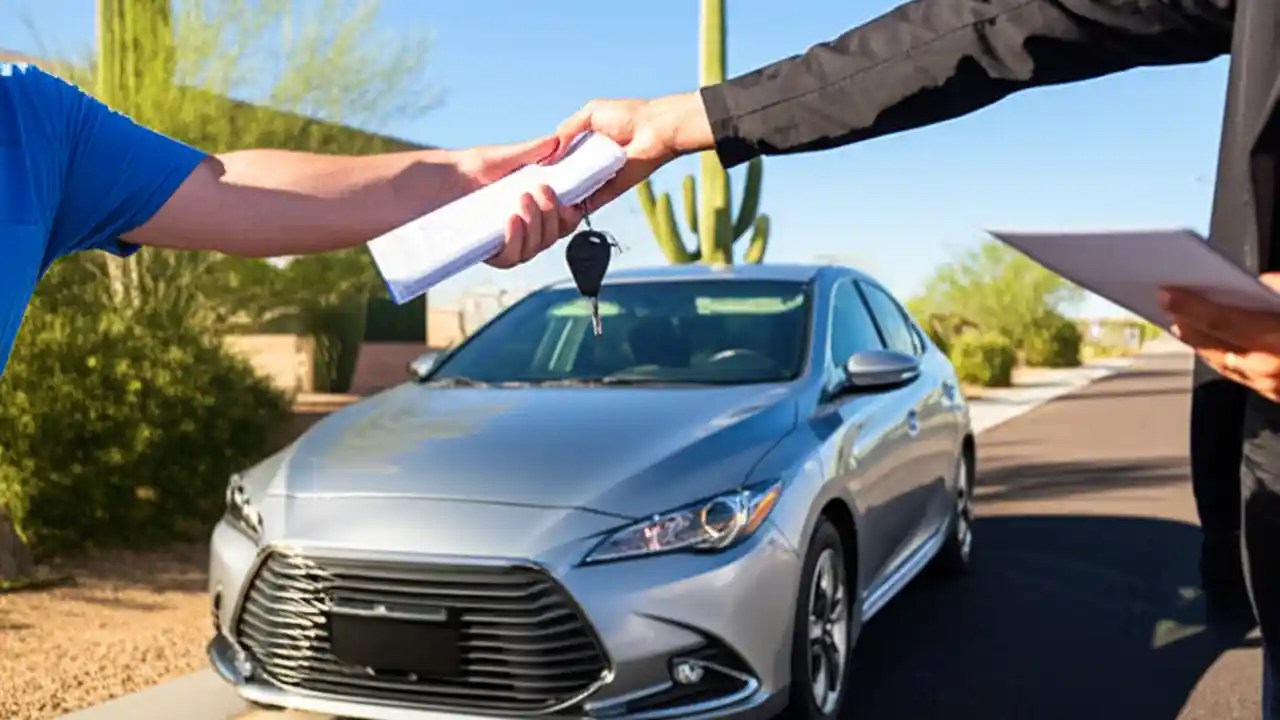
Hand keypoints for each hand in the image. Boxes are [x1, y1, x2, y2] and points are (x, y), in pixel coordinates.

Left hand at [455, 137, 584, 268]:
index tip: (572, 203)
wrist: (422, 185)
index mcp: (529, 207)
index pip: (560, 219)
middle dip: (553, 216)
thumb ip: (529, 152)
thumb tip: (557, 141)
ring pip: (533, 249)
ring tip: (523, 201)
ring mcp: (501, 242)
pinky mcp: (484, 252)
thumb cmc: (459, 171)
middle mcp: (519, 228)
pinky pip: (509, 258)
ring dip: (536, 227)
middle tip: (543, 191)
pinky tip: (511, 221)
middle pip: (550, 236)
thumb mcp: (498, 158)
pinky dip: (515, 241)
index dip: (570, 215)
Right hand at [547, 92, 715, 212]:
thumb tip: (550, 152)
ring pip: (579, 188)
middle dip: (555, 178)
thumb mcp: (589, 113)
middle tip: (535, 187)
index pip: (563, 152)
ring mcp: (603, 175)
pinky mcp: (614, 188)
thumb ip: (567, 130)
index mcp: (588, 138)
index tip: (532, 168)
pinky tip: (564, 208)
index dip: (549, 159)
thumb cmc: (628, 116)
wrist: (657, 131)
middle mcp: (595, 158)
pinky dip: (582, 205)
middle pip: (569, 172)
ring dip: (566, 193)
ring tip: (545, 199)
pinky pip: (594, 200)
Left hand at [1161, 272, 1279, 399]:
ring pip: (1222, 362)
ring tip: (1181, 320)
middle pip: (1212, 345)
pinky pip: (1238, 374)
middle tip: (1165, 303)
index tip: (1166, 294)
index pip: (1221, 321)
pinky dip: (1220, 356)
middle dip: (1186, 323)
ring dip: (1198, 341)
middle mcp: (1268, 369)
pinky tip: (1211, 344)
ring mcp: (1272, 388)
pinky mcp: (1275, 395)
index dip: (1190, 307)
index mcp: (1278, 342)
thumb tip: (1261, 283)